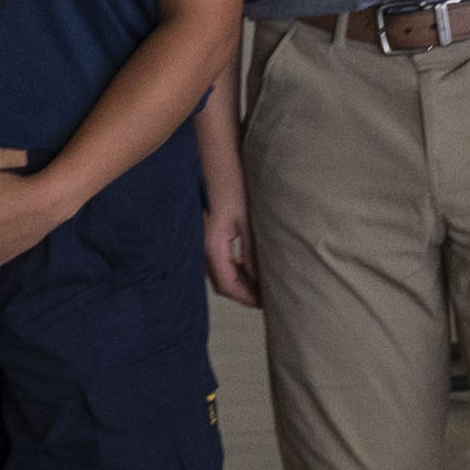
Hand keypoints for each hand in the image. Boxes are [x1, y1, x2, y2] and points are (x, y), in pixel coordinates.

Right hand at [202, 180, 258, 307]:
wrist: (217, 166)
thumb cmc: (233, 189)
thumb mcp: (247, 223)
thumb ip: (252, 252)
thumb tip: (260, 278)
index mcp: (214, 247)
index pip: (228, 285)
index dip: (246, 297)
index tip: (264, 303)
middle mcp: (205, 249)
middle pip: (222, 284)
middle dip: (243, 293)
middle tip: (265, 298)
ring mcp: (204, 243)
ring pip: (220, 274)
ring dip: (239, 282)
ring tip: (260, 283)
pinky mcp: (208, 237)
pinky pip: (219, 262)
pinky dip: (234, 270)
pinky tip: (247, 265)